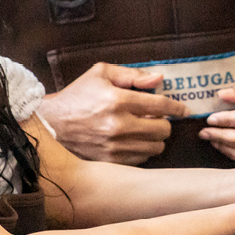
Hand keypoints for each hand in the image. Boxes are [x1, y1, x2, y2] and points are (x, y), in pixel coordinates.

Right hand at [37, 62, 187, 164]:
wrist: (51, 124)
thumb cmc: (78, 96)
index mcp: (118, 101)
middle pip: (163, 129)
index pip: (162, 105)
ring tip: (144, 129)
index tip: (183, 109)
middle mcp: (119, 125)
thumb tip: (158, 79)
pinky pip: (142, 159)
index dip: (177, 107)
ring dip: (155, 138)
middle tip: (156, 117)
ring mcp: (115, 146)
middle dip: (164, 122)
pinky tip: (134, 141)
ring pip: (156, 147)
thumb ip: (132, 74)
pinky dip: (143, 150)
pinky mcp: (110, 161)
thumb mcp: (101, 74)